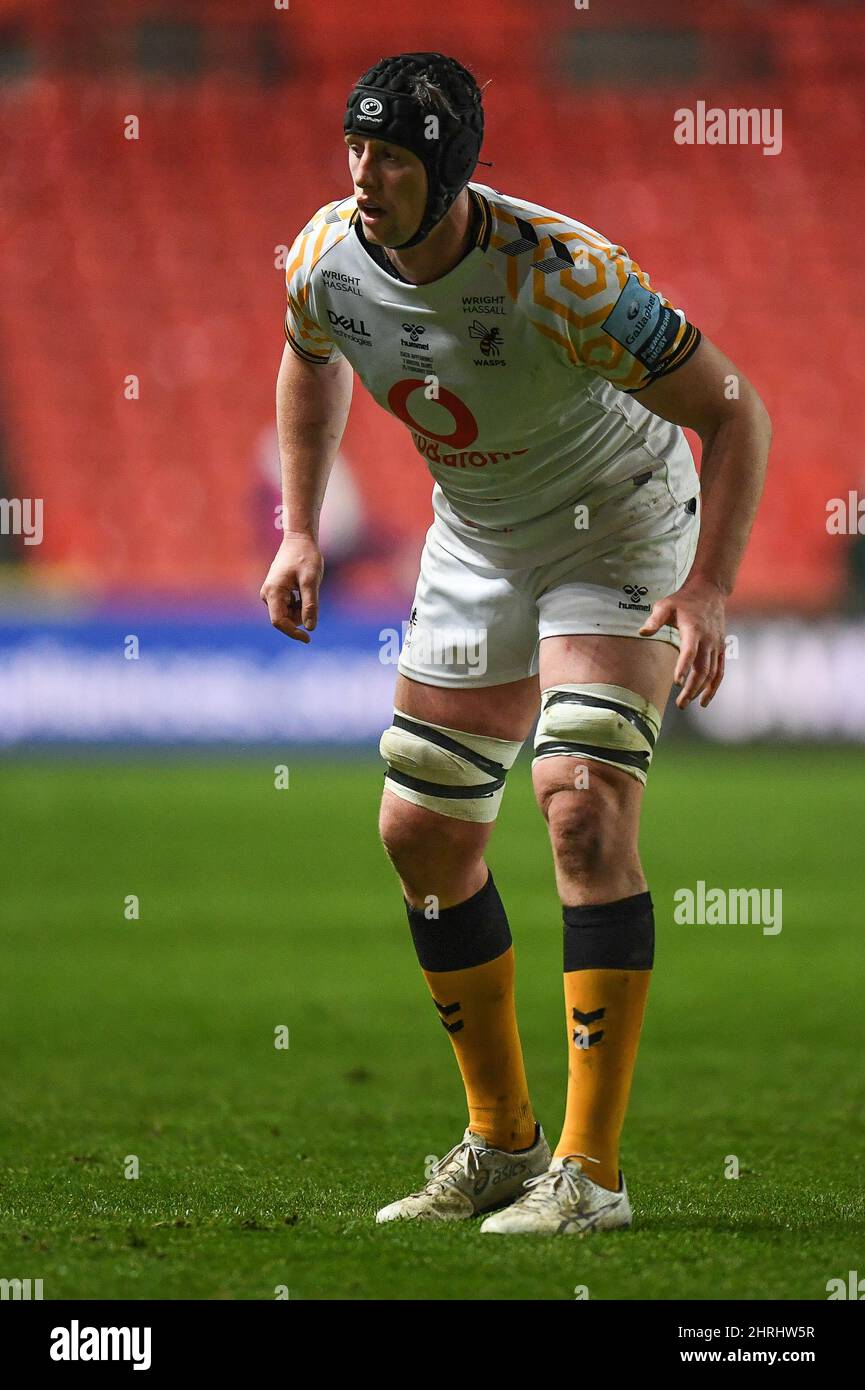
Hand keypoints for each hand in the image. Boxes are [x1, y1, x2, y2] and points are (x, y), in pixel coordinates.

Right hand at [259, 533, 323, 642]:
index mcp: (272, 592)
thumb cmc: (306, 557)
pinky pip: (288, 607)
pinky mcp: (275, 592)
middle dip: (300, 615)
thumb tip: (309, 628)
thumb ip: (310, 604)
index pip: (279, 622)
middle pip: (284, 619)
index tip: (308, 638)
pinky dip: (299, 604)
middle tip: (312, 595)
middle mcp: (267, 594)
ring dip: (300, 609)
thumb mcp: (311, 581)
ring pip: (287, 614)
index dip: (293, 632)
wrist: (299, 540)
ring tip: (307, 588)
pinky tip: (303, 588)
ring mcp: (270, 594)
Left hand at [639, 576, 726, 708]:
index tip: (677, 682)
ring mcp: (716, 645)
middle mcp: (708, 640)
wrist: (710, 592)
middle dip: (692, 688)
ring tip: (687, 703)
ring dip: (701, 690)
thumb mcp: (665, 605)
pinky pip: (720, 671)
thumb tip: (642, 632)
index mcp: (693, 630)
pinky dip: (714, 687)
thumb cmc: (683, 600)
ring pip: (712, 673)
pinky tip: (704, 700)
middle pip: (702, 668)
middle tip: (680, 704)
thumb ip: (654, 620)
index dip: (684, 667)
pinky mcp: (721, 649)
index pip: (690, 652)